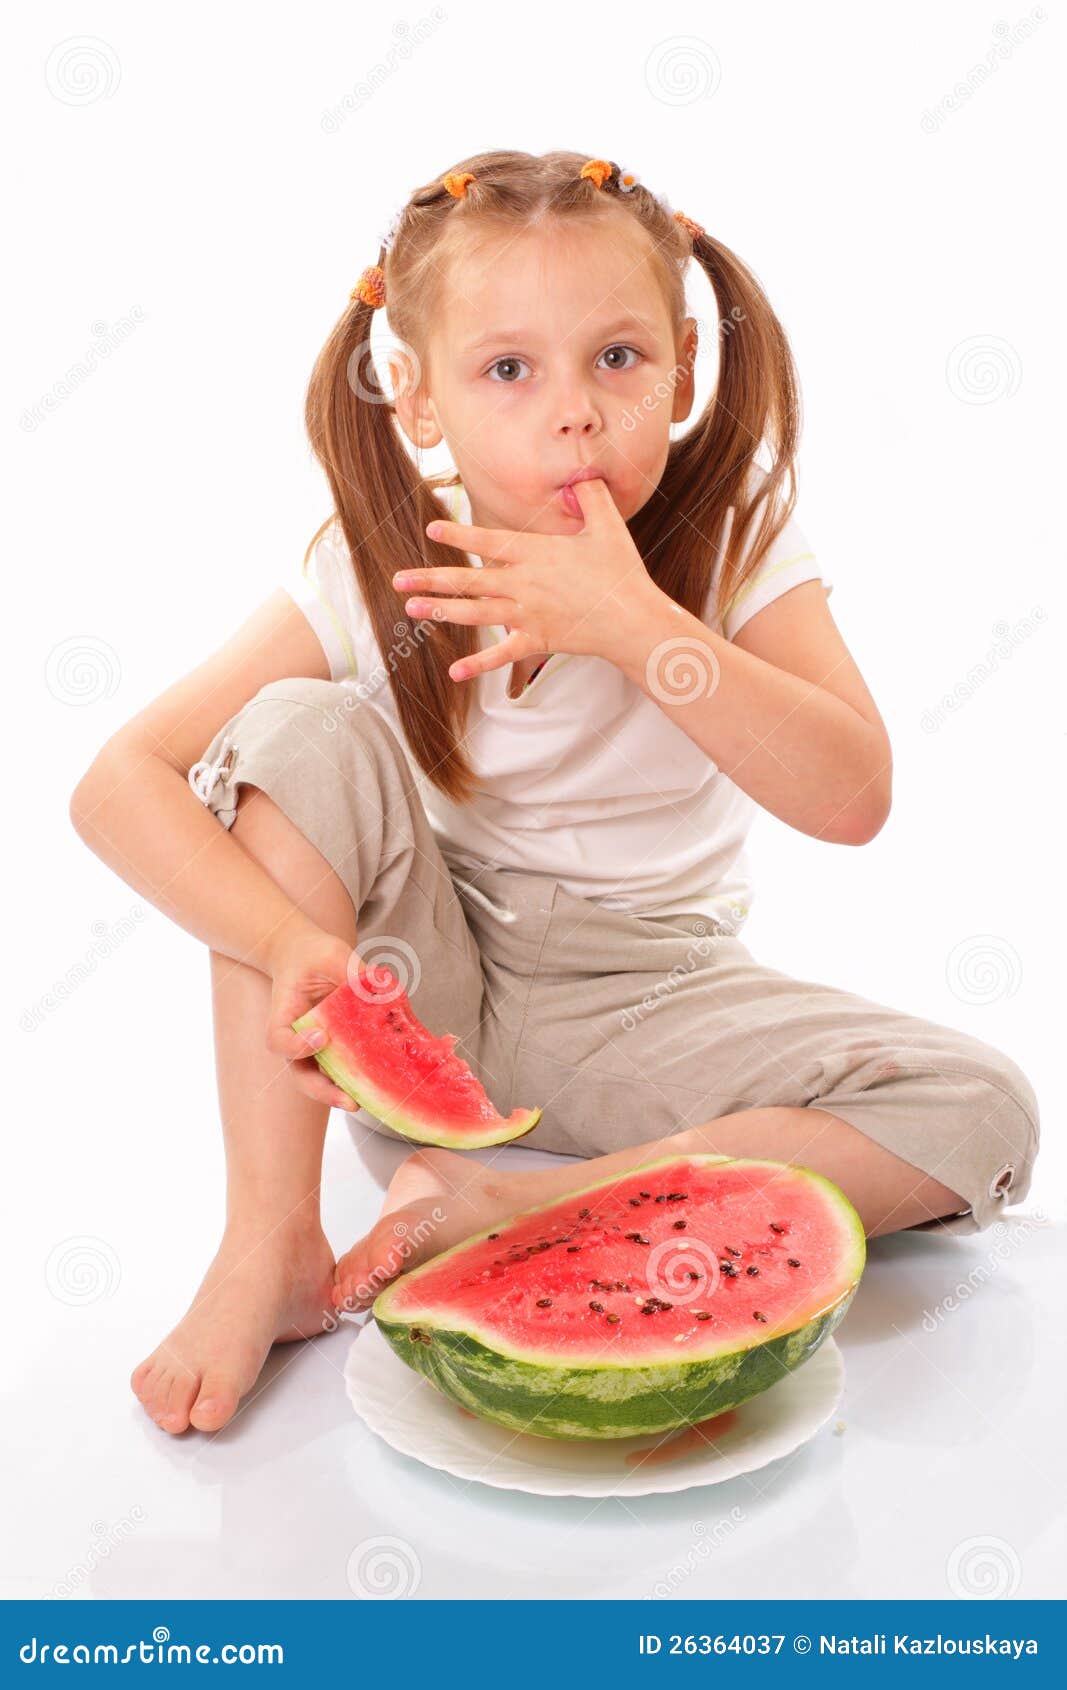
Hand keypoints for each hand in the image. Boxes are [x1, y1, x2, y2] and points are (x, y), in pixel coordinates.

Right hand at [266, 925, 362, 1109]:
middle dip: (325, 1091)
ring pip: (322, 1080)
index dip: (297, 1045)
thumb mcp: (330, 953)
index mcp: (284, 1014)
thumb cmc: (312, 954)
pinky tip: (381, 1083)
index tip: (321, 1036)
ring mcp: (314, 1048)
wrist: (305, 957)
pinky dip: (359, 1078)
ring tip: (368, 1102)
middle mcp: (297, 1038)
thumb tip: (379, 983)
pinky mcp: (335, 1049)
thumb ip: (351, 968)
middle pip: (301, 1075)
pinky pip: (343, 1069)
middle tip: (349, 1101)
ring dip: (344, 1093)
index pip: (279, 1039)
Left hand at [393, 477, 664, 683]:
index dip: (458, 537)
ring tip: (412, 608)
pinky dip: (479, 664)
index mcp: (536, 553)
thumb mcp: (608, 526)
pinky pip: (502, 654)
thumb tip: (583, 472)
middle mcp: (524, 583)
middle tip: (397, 579)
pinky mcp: (536, 640)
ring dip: (441, 611)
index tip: (432, 531)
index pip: (488, 542)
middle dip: (431, 579)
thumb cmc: (621, 572)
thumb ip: (591, 497)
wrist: (633, 618)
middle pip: (469, 580)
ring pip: (475, 613)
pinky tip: (453, 672)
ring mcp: (527, 613)